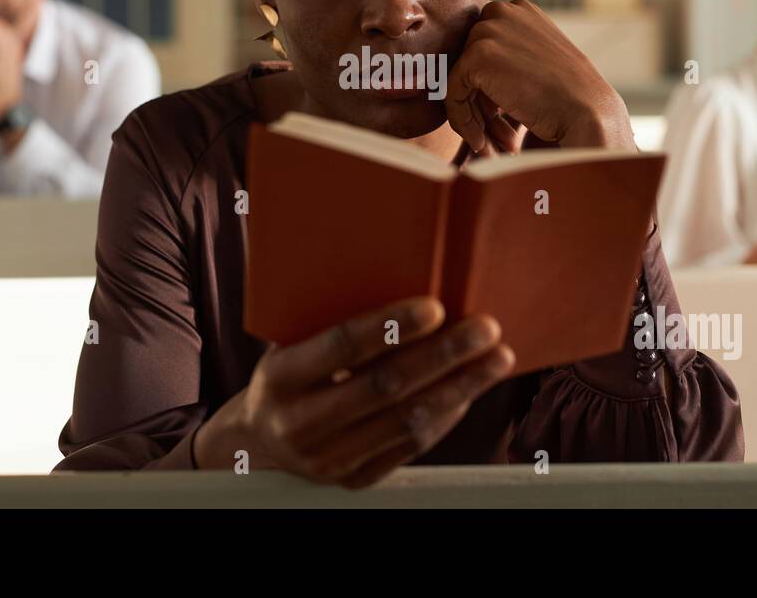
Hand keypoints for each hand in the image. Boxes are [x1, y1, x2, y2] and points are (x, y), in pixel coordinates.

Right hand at [190, 297, 514, 487]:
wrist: (261, 439)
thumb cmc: (289, 372)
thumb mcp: (292, 342)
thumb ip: (335, 321)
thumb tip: (411, 276)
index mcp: (279, 377)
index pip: (341, 347)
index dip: (391, 327)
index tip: (435, 306)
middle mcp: (299, 424)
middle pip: (384, 388)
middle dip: (443, 356)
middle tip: (485, 329)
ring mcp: (327, 459)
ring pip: (406, 423)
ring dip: (460, 388)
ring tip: (495, 359)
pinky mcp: (353, 479)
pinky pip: (410, 448)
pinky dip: (446, 417)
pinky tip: (468, 391)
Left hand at [445, 0, 634, 153]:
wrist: (587, 112)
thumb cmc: (569, 98)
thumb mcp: (538, 63)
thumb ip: (509, 60)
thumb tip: (472, 82)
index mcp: (520, 10)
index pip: (483, 47)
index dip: (489, 85)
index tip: (502, 116)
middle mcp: (503, 11)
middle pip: (468, 61)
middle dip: (481, 100)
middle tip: (501, 133)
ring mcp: (489, 30)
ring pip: (460, 79)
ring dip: (476, 115)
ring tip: (498, 141)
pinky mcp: (477, 55)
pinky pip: (452, 94)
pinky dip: (463, 121)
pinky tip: (482, 140)